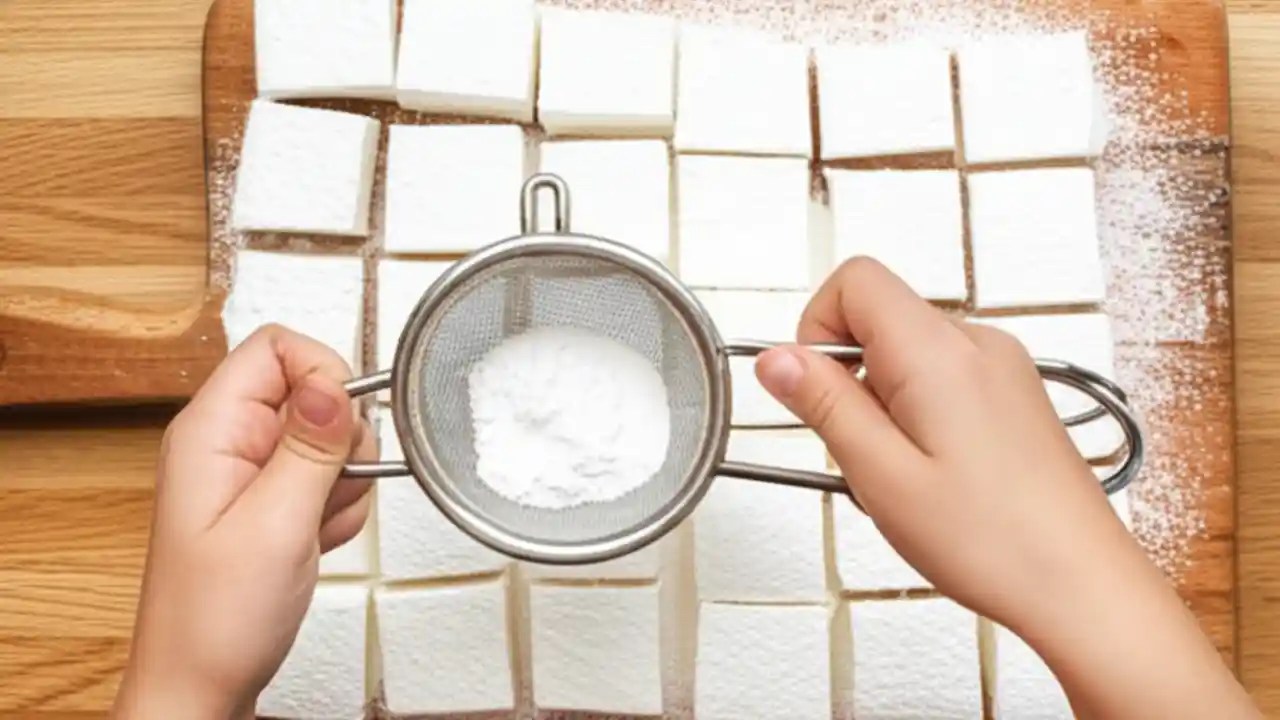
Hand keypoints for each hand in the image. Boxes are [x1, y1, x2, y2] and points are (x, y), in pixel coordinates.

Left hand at [113, 325, 374, 719]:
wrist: (201, 688)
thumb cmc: (213, 622)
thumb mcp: (274, 526)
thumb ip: (309, 447)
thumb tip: (333, 381)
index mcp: (211, 432)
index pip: (276, 347)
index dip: (323, 373)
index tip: (341, 426)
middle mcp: (228, 443)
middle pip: (312, 391)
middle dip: (341, 440)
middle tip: (326, 489)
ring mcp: (250, 473)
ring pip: (330, 438)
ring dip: (344, 482)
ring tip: (314, 528)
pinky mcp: (271, 501)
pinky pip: (329, 479)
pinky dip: (338, 510)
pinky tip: (315, 543)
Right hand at [755, 258, 1258, 718]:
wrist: (1083, 585)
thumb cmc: (996, 542)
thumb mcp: (882, 477)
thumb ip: (824, 404)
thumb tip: (776, 357)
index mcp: (939, 354)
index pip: (856, 280)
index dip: (817, 327)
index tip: (816, 389)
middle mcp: (978, 345)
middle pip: (881, 315)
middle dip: (849, 375)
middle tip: (863, 450)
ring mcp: (1003, 368)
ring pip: (908, 350)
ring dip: (883, 400)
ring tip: (903, 472)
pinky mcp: (1014, 395)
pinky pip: (943, 377)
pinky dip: (918, 412)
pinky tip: (933, 474)